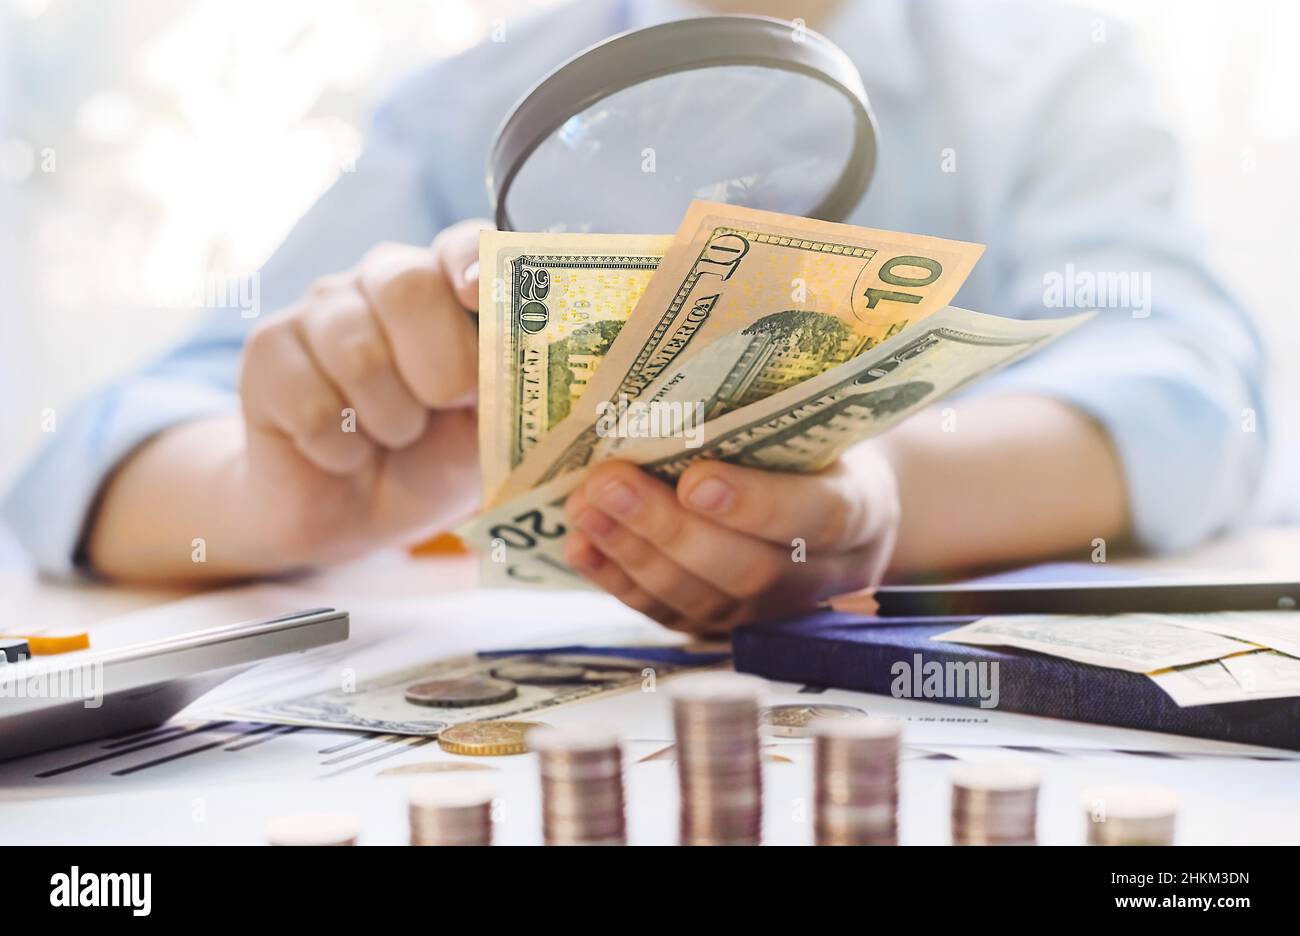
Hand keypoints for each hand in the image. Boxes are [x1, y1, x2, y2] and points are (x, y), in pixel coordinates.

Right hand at [236, 220, 487, 565]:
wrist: (353, 514)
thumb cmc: (433, 460)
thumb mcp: (492, 434)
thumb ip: (515, 392)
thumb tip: (533, 354)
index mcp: (449, 287)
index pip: (465, 245)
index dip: (472, 261)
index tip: (475, 294)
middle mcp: (384, 281)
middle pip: (407, 286)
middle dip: (441, 366)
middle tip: (445, 407)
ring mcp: (321, 310)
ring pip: (357, 351)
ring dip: (391, 421)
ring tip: (392, 438)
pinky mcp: (268, 349)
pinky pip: (311, 401)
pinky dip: (340, 449)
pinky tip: (343, 452)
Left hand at [561, 447, 900, 633]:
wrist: (835, 500)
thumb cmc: (818, 443)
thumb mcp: (819, 421)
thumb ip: (771, 416)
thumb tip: (677, 384)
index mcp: (860, 511)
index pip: (815, 517)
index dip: (756, 505)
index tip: (695, 479)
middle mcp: (820, 574)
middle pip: (749, 569)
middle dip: (670, 529)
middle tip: (610, 484)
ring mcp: (770, 610)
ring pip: (703, 600)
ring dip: (633, 553)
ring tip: (583, 507)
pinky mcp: (723, 626)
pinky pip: (669, 614)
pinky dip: (619, 582)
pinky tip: (580, 547)